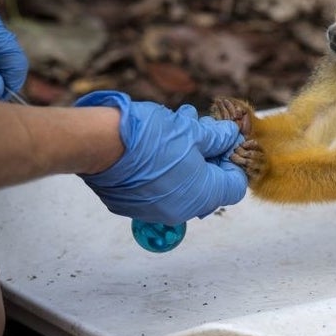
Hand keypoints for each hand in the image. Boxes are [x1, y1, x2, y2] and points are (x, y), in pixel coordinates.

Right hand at [75, 91, 247, 223]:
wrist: (100, 144)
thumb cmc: (151, 139)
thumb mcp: (194, 132)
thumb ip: (217, 138)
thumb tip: (230, 136)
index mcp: (204, 196)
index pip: (235, 184)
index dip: (232, 160)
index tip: (224, 140)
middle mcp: (182, 210)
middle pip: (209, 184)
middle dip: (208, 155)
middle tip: (203, 129)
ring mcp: (155, 210)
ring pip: (183, 183)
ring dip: (186, 156)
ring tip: (181, 126)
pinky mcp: (133, 204)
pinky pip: (158, 187)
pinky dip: (163, 167)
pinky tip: (158, 141)